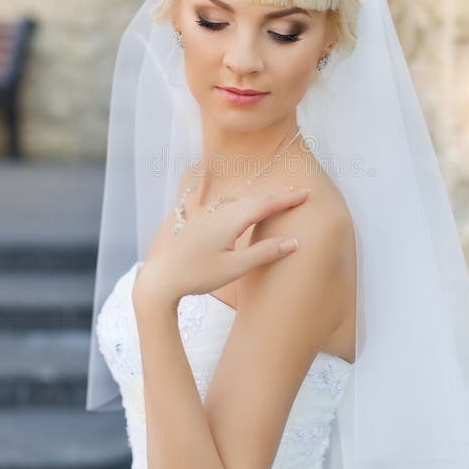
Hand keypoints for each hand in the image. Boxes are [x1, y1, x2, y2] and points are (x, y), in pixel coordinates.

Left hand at [134, 185, 309, 309]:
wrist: (161, 277)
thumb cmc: (198, 275)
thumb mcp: (235, 268)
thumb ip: (264, 252)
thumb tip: (293, 242)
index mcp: (230, 220)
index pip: (265, 204)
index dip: (287, 198)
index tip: (306, 193)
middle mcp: (219, 213)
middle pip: (254, 199)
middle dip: (278, 195)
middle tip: (299, 192)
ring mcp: (208, 217)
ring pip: (240, 201)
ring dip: (261, 198)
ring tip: (276, 198)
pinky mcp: (201, 224)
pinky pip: (229, 206)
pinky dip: (245, 203)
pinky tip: (241, 206)